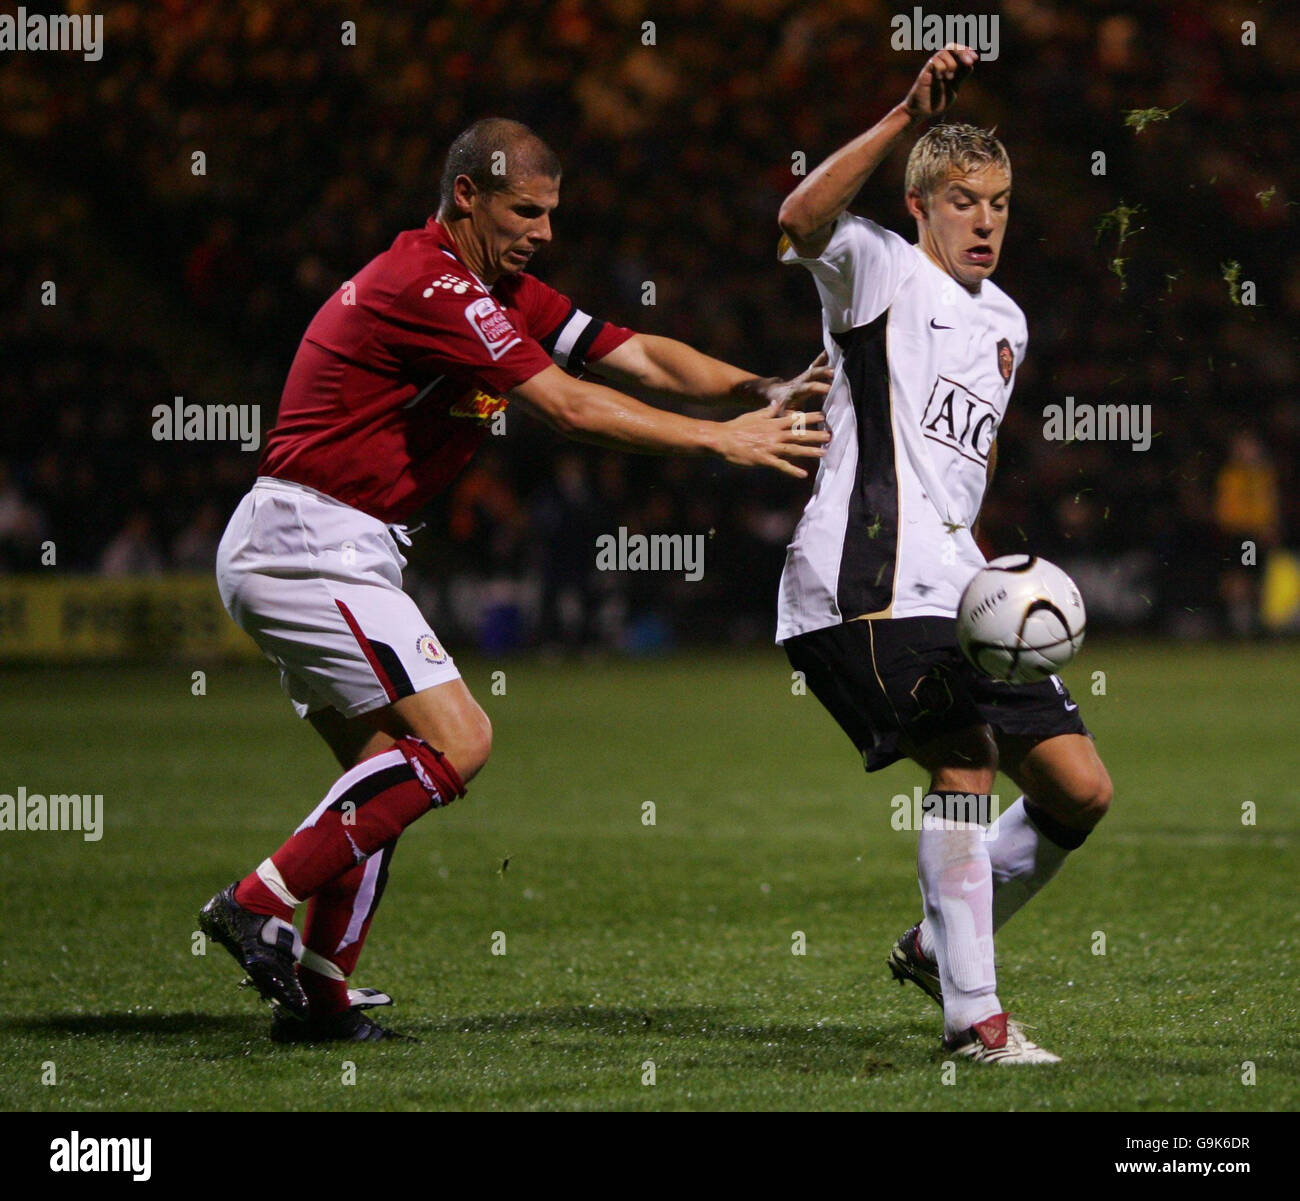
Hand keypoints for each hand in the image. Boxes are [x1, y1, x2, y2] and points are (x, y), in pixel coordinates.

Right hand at [714, 406, 829, 478]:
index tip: (824, 416)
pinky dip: (792, 470)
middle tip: (831, 435)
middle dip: (816, 434)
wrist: (722, 439)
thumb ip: (768, 411)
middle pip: (799, 434)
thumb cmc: (737, 427)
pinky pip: (780, 465)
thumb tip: (777, 403)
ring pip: (794, 449)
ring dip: (810, 451)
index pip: (795, 418)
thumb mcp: (754, 415)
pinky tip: (803, 474)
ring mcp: (770, 447)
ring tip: (824, 452)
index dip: (810, 417)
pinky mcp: (764, 459)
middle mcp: (774, 434)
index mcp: (772, 423)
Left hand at [750, 351, 832, 414]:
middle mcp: (801, 380)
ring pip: (816, 366)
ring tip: (838, 353)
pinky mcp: (808, 373)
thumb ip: (792, 418)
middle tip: (835, 371)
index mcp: (797, 390)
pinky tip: (833, 349)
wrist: (774, 393)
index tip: (829, 389)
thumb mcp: (783, 413)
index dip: (819, 387)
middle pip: (813, 373)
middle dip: (824, 371)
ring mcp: (805, 376)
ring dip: (826, 361)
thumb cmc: (780, 405)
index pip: (809, 387)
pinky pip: (817, 363)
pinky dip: (825, 356)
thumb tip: (801, 428)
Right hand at [903, 43, 976, 120]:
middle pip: (951, 47)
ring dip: (951, 64)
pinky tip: (940, 78)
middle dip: (962, 52)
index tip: (975, 59)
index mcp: (949, 68)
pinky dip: (941, 68)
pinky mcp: (925, 72)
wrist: (921, 112)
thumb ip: (960, 78)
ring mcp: (932, 68)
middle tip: (970, 62)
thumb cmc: (936, 103)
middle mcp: (940, 65)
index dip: (967, 52)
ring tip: (949, 78)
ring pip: (944, 53)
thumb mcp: (953, 90)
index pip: (958, 52)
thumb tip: (970, 65)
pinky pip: (934, 62)